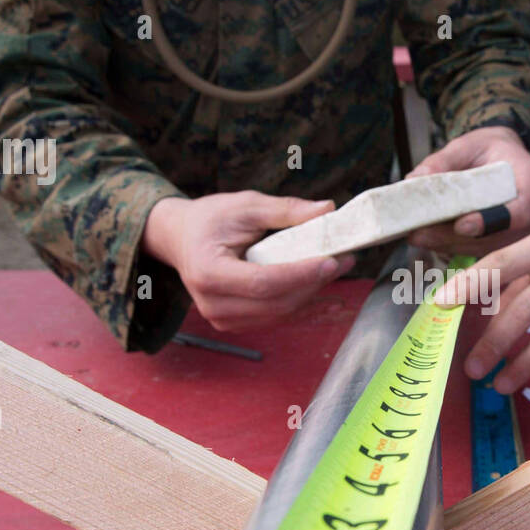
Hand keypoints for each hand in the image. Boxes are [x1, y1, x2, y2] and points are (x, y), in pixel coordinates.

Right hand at [142, 192, 354, 331]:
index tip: (332, 261)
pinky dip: (303, 304)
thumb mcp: (245, 205)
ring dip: (314, 294)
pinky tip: (325, 290)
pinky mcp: (236, 324)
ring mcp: (223, 319)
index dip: (301, 274)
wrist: (182, 240)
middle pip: (276, 302)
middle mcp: (213, 303)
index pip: (263, 282)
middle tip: (346, 259)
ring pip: (281, 313)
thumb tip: (327, 210)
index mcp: (208, 272)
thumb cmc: (211, 219)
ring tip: (339, 268)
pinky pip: (277, 318)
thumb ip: (285, 210)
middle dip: (315, 283)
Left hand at [405, 126, 529, 255]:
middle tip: (419, 233)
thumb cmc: (490, 149)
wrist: (506, 158)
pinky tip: (428, 239)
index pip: (518, 212)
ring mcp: (522, 234)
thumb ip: (443, 160)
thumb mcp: (468, 144)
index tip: (460, 225)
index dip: (489, 222)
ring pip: (485, 248)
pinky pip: (480, 250)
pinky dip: (452, 246)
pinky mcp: (506, 243)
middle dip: (453, 237)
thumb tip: (415, 179)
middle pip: (495, 236)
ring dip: (447, 245)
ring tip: (416, 237)